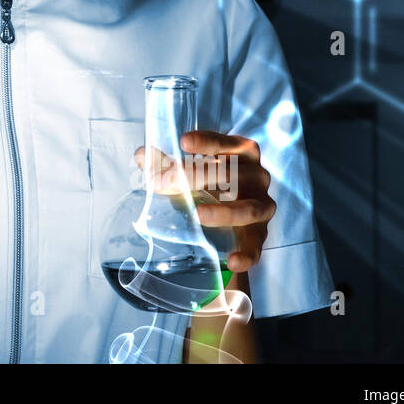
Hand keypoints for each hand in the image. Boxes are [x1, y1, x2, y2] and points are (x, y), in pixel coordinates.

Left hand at [133, 129, 275, 274]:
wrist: (228, 216)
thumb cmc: (208, 182)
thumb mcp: (188, 170)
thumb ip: (165, 163)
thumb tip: (141, 155)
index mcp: (243, 153)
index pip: (227, 144)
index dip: (206, 142)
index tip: (183, 142)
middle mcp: (258, 177)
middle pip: (233, 175)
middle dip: (198, 177)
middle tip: (168, 182)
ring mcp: (262, 206)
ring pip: (248, 209)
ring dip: (224, 212)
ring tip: (198, 215)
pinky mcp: (259, 234)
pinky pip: (256, 246)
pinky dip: (246, 255)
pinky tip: (231, 261)